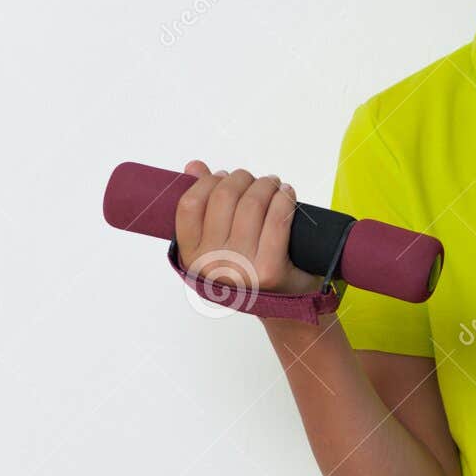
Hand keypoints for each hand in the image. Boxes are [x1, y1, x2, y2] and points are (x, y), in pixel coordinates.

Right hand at [174, 161, 320, 296]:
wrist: (284, 307)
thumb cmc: (249, 269)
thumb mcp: (218, 243)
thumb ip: (203, 204)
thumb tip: (194, 167)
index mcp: (192, 256)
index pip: (189, 204)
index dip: (207, 182)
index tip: (222, 177)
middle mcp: (212, 264)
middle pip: (224, 197)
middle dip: (241, 178)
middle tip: (253, 179)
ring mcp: (240, 268)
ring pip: (252, 204)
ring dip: (265, 184)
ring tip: (272, 184)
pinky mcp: (269, 269)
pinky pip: (277, 219)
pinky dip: (284, 199)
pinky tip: (286, 194)